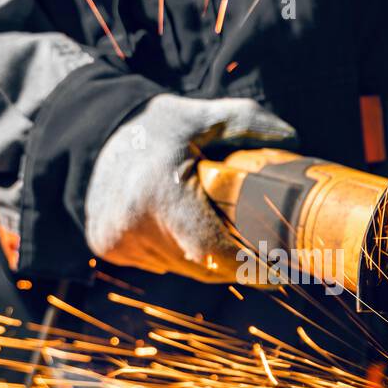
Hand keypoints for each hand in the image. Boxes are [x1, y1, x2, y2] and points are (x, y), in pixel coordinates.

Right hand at [84, 94, 296, 281]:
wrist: (93, 132)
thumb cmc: (158, 126)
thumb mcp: (206, 116)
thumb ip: (251, 126)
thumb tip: (295, 146)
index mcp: (160, 193)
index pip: (215, 251)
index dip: (251, 266)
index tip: (282, 271)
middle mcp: (133, 224)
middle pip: (203, 265)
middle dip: (237, 262)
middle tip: (265, 250)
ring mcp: (117, 240)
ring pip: (185, 269)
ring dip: (210, 258)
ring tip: (223, 228)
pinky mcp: (108, 248)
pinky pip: (162, 263)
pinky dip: (181, 252)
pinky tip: (184, 225)